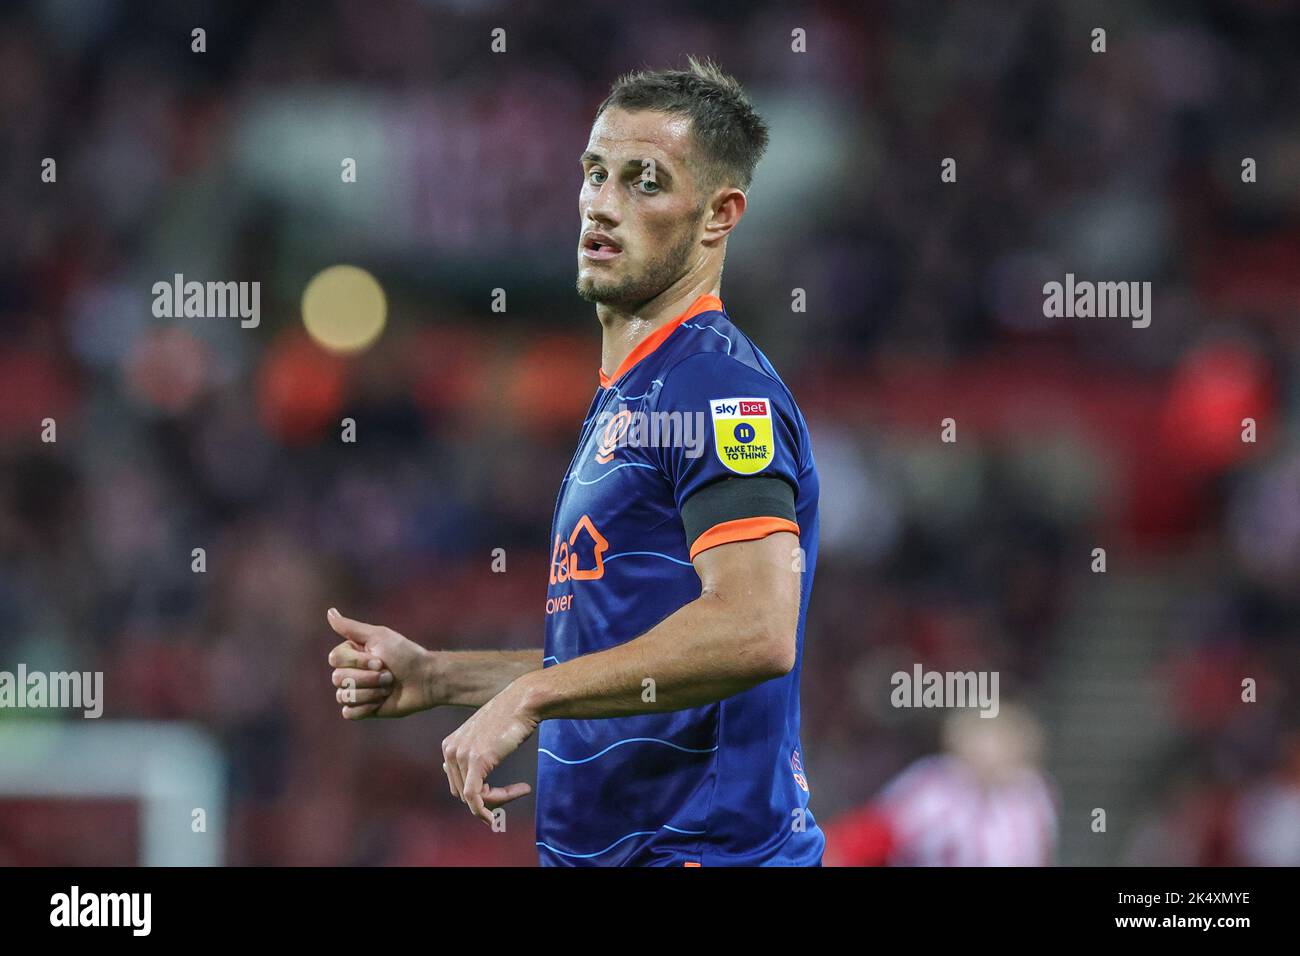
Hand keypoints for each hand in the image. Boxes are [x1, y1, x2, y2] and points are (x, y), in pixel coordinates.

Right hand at [326, 607, 435, 719]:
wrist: (425, 680)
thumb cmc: (405, 655)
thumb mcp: (379, 636)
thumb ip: (351, 627)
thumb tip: (329, 611)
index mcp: (352, 653)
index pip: (335, 659)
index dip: (357, 662)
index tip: (381, 660)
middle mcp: (351, 671)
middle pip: (337, 678)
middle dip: (368, 678)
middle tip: (389, 675)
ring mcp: (357, 691)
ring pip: (342, 696)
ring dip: (370, 692)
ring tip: (388, 688)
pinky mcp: (364, 709)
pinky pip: (349, 713)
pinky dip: (365, 708)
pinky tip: (381, 702)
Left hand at [441, 676, 537, 823]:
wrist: (523, 701)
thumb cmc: (510, 717)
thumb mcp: (484, 737)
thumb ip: (472, 755)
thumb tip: (466, 783)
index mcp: (449, 746)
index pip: (457, 784)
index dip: (479, 793)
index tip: (503, 792)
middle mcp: (450, 751)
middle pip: (462, 794)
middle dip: (488, 799)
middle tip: (514, 793)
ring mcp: (461, 755)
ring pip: (473, 798)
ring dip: (498, 800)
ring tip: (521, 789)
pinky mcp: (477, 761)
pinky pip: (475, 797)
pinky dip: (484, 811)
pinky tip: (495, 818)